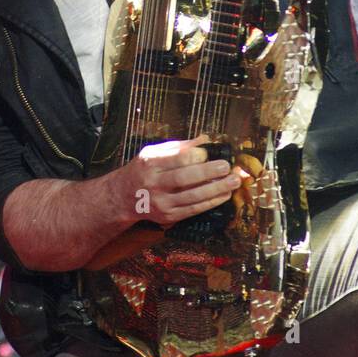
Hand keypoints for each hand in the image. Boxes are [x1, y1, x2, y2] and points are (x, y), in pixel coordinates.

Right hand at [115, 134, 245, 228]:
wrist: (123, 197)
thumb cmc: (143, 170)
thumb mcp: (153, 152)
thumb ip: (178, 146)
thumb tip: (205, 139)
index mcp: (150, 163)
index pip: (178, 158)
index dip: (198, 155)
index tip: (211, 152)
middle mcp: (154, 184)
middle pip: (185, 178)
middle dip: (209, 172)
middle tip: (228, 167)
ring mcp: (161, 203)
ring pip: (192, 197)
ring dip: (216, 189)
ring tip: (234, 181)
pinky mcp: (168, 216)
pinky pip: (194, 209)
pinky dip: (211, 202)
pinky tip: (224, 195)